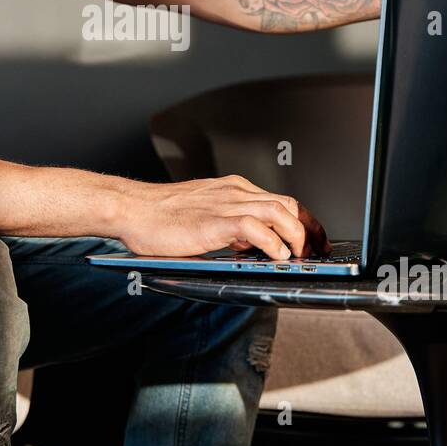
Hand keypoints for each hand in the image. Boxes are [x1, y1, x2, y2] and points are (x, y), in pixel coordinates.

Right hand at [116, 175, 328, 259]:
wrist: (131, 209)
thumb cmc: (159, 216)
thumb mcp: (204, 216)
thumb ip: (230, 226)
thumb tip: (252, 244)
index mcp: (232, 189)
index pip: (280, 200)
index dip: (303, 221)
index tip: (313, 239)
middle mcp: (234, 192)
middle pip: (287, 204)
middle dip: (308, 230)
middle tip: (314, 252)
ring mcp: (225, 204)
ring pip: (278, 212)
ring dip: (294, 236)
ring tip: (296, 256)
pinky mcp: (214, 221)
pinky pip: (255, 227)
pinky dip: (271, 242)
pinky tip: (274, 255)